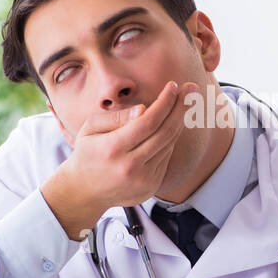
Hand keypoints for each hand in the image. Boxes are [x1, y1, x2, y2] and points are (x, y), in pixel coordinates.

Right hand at [42, 79, 199, 238]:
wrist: (85, 192)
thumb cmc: (87, 153)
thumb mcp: (90, 128)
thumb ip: (116, 117)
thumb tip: (144, 109)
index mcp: (113, 149)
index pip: (148, 122)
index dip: (165, 102)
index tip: (173, 86)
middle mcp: (130, 167)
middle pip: (165, 133)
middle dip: (181, 108)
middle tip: (192, 89)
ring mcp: (143, 180)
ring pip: (168, 145)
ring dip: (178, 122)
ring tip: (184, 103)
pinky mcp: (151, 187)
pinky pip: (166, 157)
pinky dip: (168, 140)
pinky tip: (167, 127)